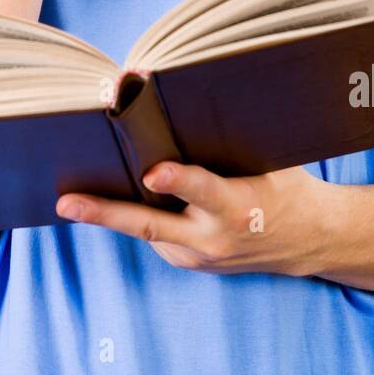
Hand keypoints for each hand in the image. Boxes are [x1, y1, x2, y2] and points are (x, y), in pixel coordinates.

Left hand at [55, 162, 334, 275]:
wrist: (307, 239)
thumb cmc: (284, 184)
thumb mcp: (268, 161)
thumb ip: (225, 149)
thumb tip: (177, 112)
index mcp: (238, 207)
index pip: (204, 191)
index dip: (178, 182)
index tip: (152, 172)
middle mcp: (213, 238)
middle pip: (151, 225)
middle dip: (105, 213)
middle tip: (66, 203)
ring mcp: (198, 256)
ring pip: (146, 229)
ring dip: (110, 210)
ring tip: (70, 191)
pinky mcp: (188, 262)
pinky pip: (155, 234)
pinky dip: (134, 213)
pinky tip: (110, 194)